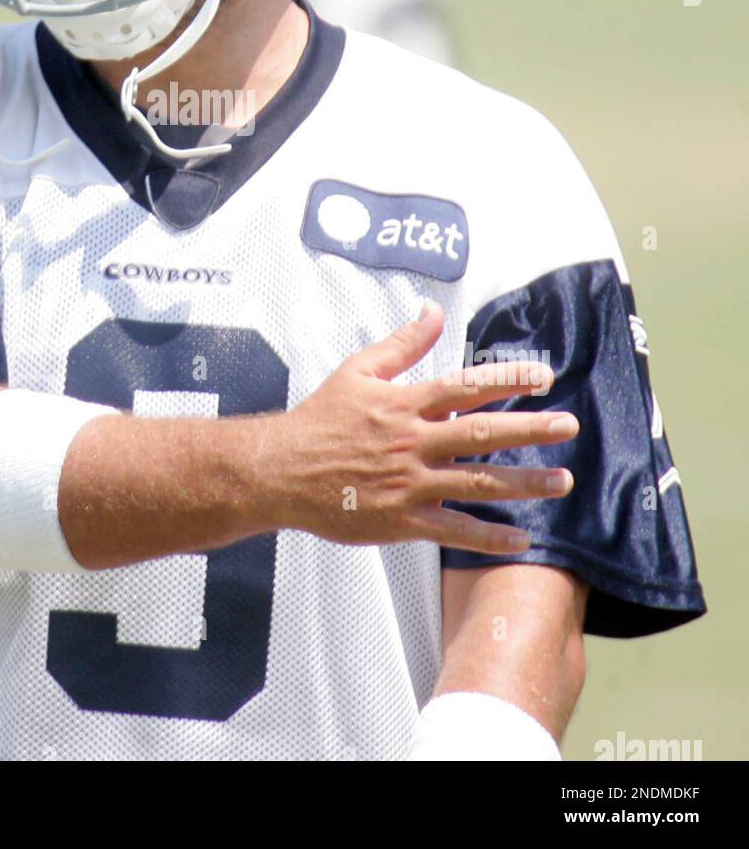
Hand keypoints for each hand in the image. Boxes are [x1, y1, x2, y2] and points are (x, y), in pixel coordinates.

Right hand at [269, 301, 575, 552]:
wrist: (281, 470)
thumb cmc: (320, 418)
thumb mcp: (359, 370)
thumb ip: (402, 343)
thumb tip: (431, 309)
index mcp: (404, 403)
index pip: (465, 387)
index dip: (506, 380)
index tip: (542, 376)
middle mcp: (412, 441)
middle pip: (481, 433)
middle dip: (529, 429)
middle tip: (568, 425)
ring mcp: (409, 482)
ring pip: (476, 483)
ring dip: (523, 483)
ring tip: (561, 482)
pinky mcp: (401, 519)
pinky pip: (453, 529)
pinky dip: (488, 536)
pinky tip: (520, 538)